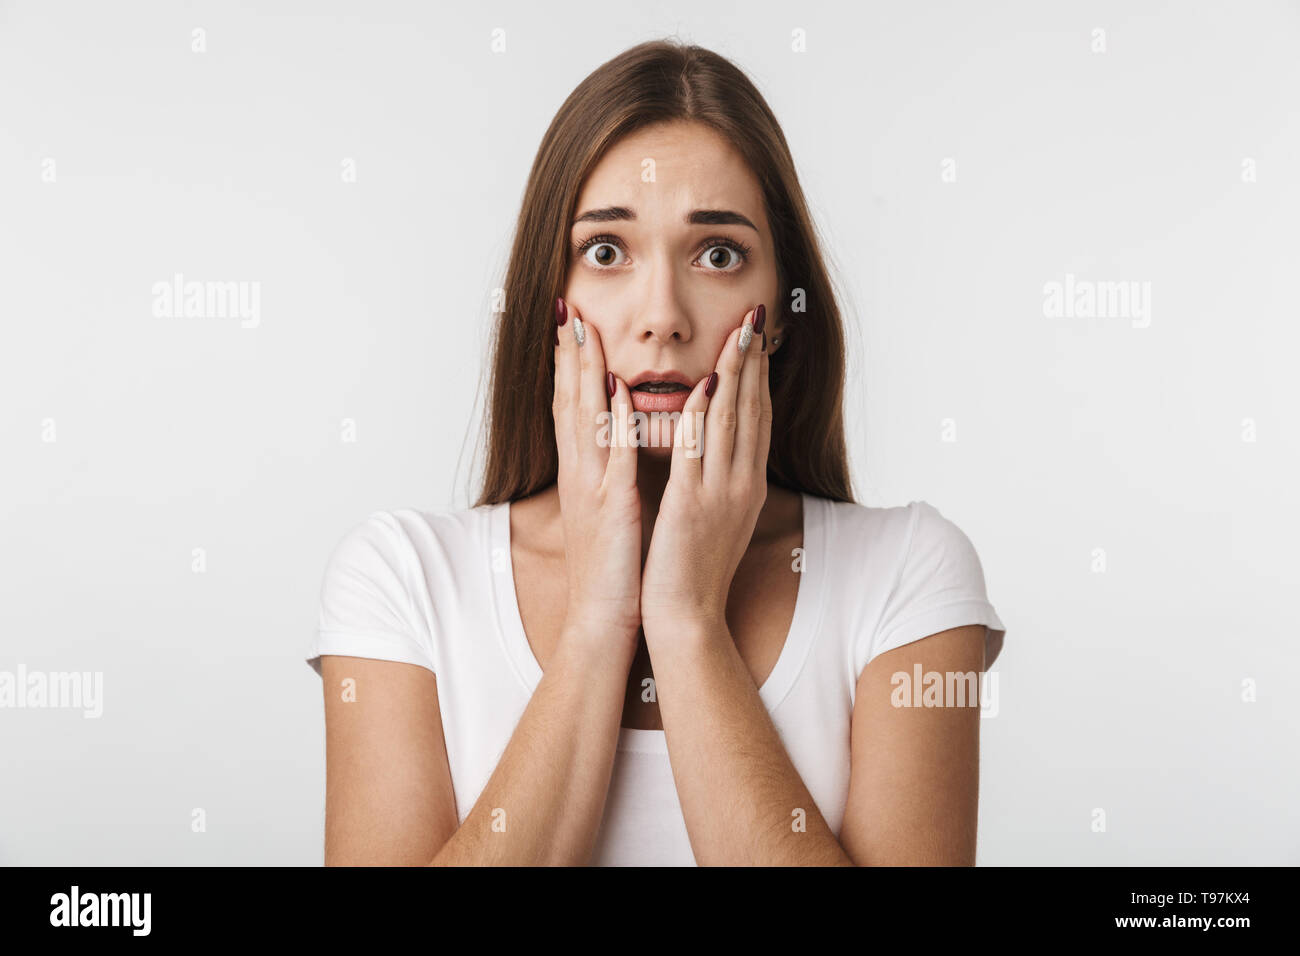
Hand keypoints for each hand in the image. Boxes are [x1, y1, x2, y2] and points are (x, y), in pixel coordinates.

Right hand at [551, 298, 641, 659]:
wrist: (603, 619)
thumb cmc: (611, 568)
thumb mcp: (605, 511)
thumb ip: (606, 473)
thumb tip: (614, 440)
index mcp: (582, 473)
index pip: (571, 407)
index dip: (568, 365)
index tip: (569, 324)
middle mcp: (581, 473)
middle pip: (570, 402)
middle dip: (568, 355)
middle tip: (566, 309)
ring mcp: (594, 489)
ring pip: (586, 420)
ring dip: (584, 373)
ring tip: (583, 331)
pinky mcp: (614, 508)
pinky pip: (614, 458)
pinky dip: (616, 423)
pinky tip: (617, 392)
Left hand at [640, 305, 770, 637]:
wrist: (687, 615)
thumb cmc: (695, 567)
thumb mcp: (717, 516)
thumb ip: (720, 479)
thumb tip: (722, 449)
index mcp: (746, 486)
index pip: (757, 419)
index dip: (759, 376)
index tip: (757, 340)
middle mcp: (741, 484)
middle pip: (752, 412)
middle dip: (753, 363)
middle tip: (754, 319)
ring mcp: (720, 494)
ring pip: (731, 423)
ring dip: (734, 375)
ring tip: (737, 335)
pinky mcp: (692, 505)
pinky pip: (699, 452)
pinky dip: (703, 416)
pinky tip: (705, 385)